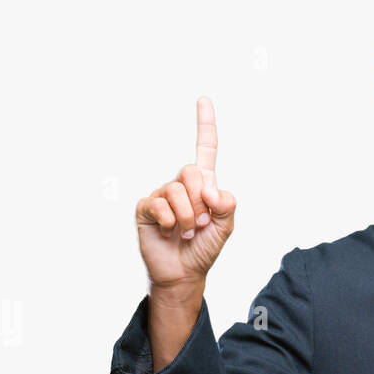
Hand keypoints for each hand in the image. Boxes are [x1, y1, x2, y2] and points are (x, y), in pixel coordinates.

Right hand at [135, 95, 236, 290]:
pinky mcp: (146, 208)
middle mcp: (181, 185)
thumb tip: (212, 190)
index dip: (205, 125)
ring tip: (184, 232)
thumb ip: (227, 206)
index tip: (203, 100)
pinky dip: (170, 221)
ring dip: (187, 217)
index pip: (205, 150)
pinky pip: (159, 204)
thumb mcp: (226, 228)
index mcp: (203, 186)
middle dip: (201, 201)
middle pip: (192, 171)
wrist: (184, 274)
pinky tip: (168, 232)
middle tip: (200, 224)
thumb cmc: (204, 249)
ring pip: (177, 191)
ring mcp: (162, 195)